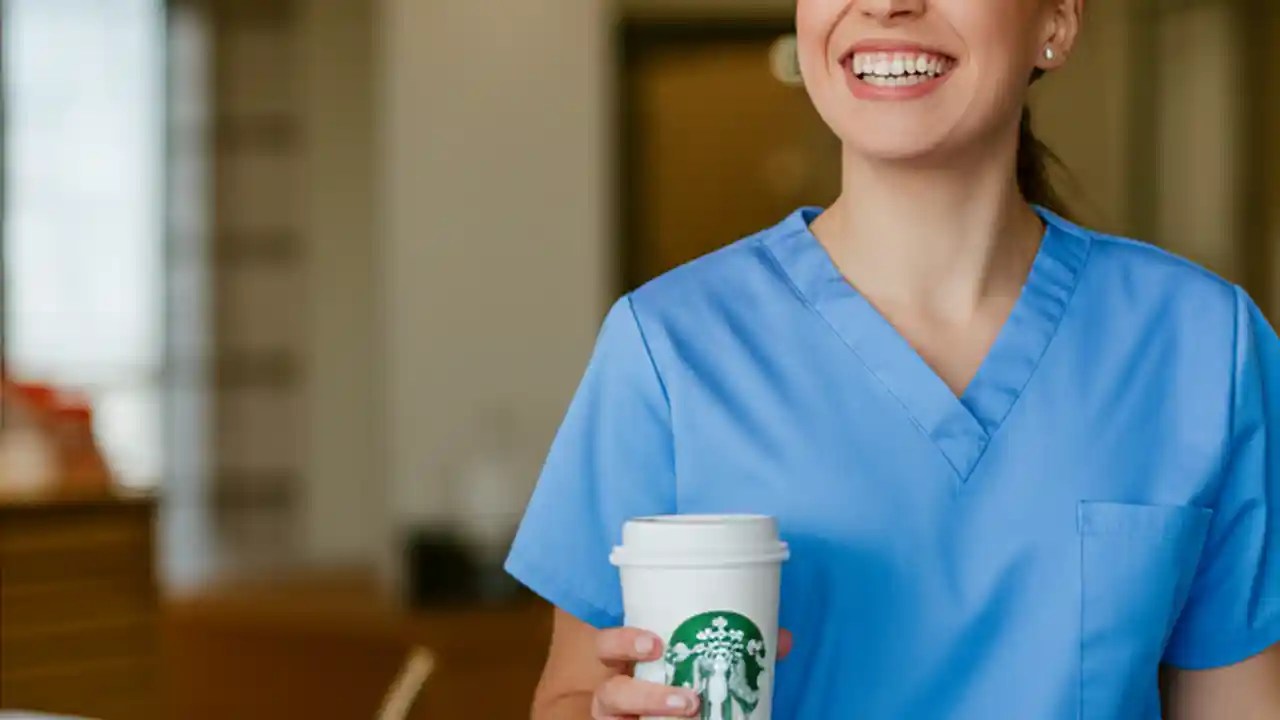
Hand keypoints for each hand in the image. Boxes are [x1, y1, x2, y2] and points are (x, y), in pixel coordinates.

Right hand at [590, 626, 792, 719]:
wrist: (665, 708)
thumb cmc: (675, 675)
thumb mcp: (695, 661)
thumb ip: (733, 650)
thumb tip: (781, 640)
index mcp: (624, 662)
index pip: (607, 646)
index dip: (624, 642)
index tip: (656, 643)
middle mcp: (613, 692)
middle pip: (610, 693)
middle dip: (644, 696)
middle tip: (689, 700)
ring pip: (615, 719)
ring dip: (654, 717)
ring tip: (691, 715)